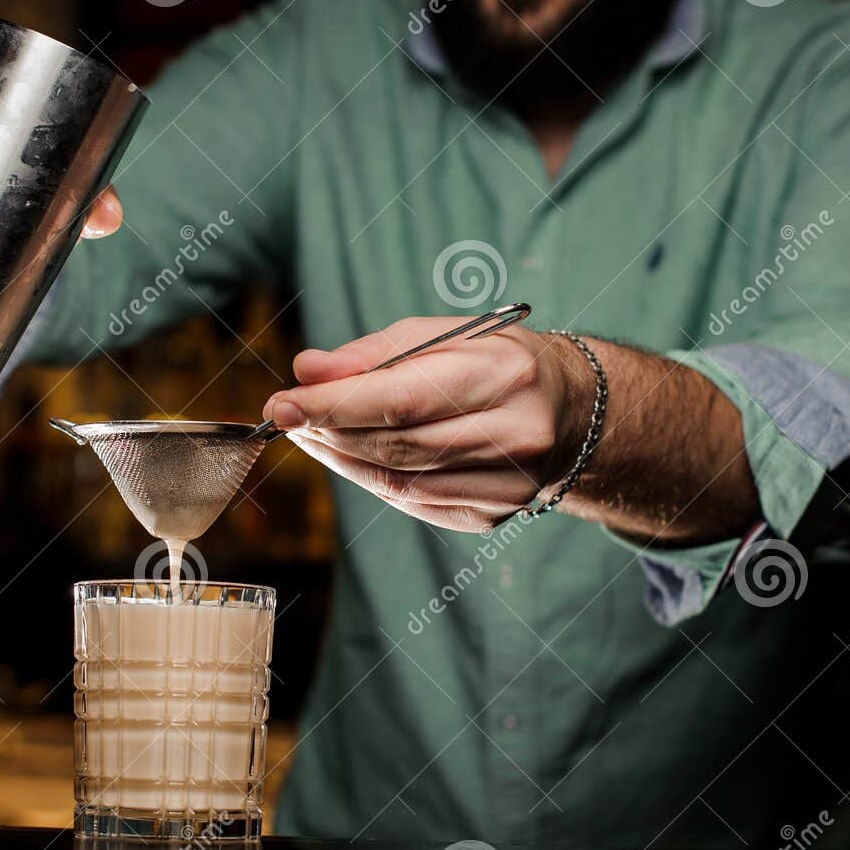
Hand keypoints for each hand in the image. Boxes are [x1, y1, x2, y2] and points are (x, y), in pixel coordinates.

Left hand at [260, 319, 597, 532]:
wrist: (567, 410)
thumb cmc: (493, 361)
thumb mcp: (443, 334)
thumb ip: (373, 353)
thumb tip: (306, 371)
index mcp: (506, 374)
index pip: (403, 398)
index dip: (335, 405)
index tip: (282, 402)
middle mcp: (515, 435)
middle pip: (397, 444)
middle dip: (329, 430)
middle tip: (285, 414)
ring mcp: (508, 485)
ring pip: (398, 479)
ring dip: (341, 456)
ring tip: (309, 431)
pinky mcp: (491, 515)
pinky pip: (411, 501)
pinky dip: (369, 477)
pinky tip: (347, 456)